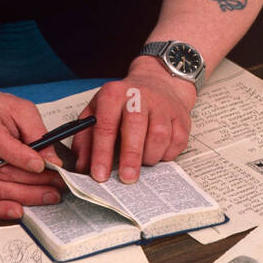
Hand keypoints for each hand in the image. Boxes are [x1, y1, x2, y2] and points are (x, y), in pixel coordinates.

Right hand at [0, 88, 63, 219]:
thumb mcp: (21, 109)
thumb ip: (37, 132)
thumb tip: (52, 159)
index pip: (0, 145)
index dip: (21, 157)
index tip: (42, 165)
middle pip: (3, 172)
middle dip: (35, 180)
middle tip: (59, 182)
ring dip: (27, 196)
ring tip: (50, 195)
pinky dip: (3, 209)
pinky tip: (21, 211)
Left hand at [71, 58, 195, 183]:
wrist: (158, 83)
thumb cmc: (124, 103)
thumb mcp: (98, 111)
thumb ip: (85, 138)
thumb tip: (82, 167)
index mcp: (113, 95)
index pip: (105, 126)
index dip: (101, 153)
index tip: (99, 175)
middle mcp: (139, 96)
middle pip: (136, 127)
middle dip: (130, 157)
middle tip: (127, 179)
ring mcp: (163, 105)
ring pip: (159, 136)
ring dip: (150, 155)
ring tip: (142, 162)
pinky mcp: (181, 116)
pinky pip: (177, 141)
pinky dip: (166, 154)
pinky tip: (157, 153)